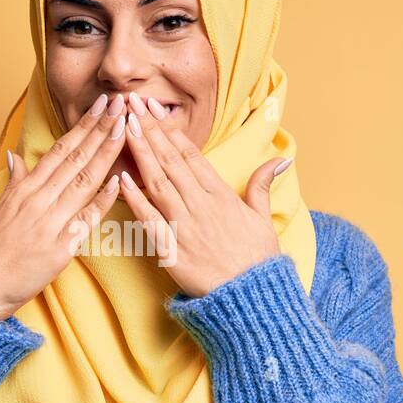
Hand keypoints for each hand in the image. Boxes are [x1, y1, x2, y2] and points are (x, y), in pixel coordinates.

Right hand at [0, 93, 127, 319]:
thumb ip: (14, 182)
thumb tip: (15, 155)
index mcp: (25, 189)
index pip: (60, 149)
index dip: (82, 126)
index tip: (100, 105)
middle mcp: (37, 200)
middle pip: (75, 158)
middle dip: (100, 129)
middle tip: (120, 104)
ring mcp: (49, 223)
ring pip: (83, 181)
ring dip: (106, 154)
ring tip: (124, 129)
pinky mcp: (59, 249)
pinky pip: (85, 220)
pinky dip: (102, 199)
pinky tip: (119, 181)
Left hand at [115, 91, 290, 297]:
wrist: (251, 299)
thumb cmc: (257, 260)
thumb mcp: (264, 218)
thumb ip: (263, 186)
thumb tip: (283, 158)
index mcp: (222, 195)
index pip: (191, 154)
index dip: (171, 129)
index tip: (155, 109)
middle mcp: (201, 205)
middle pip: (171, 160)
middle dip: (149, 130)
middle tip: (131, 104)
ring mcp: (184, 226)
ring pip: (157, 182)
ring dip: (139, 153)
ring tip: (124, 127)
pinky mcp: (171, 250)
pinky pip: (148, 220)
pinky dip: (134, 198)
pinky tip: (120, 178)